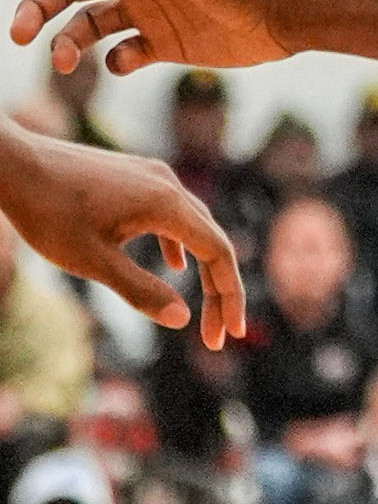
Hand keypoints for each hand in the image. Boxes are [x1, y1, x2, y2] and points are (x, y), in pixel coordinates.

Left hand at [0, 122, 245, 343]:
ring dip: (202, 268)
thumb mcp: (94, 262)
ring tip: (203, 308)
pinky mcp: (135, 178)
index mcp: (165, 203)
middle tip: (218, 337)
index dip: (230, 295)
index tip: (230, 335)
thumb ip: (140, 290)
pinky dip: (180, 245)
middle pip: (212, 239)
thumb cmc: (50, 214)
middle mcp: (167, 184)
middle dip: (219, 290)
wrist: (17, 166)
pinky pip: (172, 214)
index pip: (218, 252)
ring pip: (194, 226)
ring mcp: (152, 177)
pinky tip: (174, 265)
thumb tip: (183, 318)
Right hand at [3, 0, 284, 81]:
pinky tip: (127, 61)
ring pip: (83, 25)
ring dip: (65, 43)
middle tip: (18, 35)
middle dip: (35, 8)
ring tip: (66, 63)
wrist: (280, 12)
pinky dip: (114, 62)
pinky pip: (121, 55)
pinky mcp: (162, 44)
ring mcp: (144, 11)